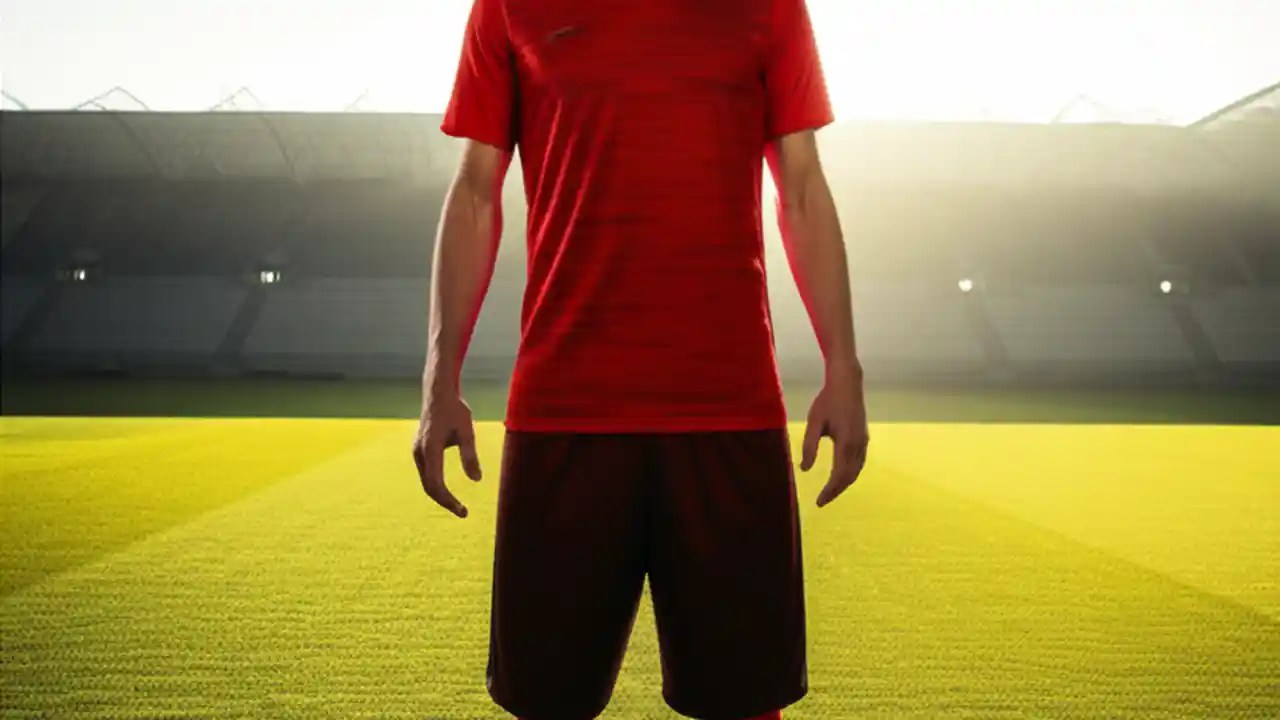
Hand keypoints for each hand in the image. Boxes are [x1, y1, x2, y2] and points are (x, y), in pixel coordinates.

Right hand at [412, 381, 482, 517]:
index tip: (463, 511)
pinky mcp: (420, 449)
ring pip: (426, 481)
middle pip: (429, 487)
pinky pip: (426, 473)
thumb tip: (476, 480)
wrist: (438, 392)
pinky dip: (436, 485)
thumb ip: (470, 456)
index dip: (448, 501)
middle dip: (445, 502)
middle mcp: (419, 452)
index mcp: (430, 449)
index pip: (436, 484)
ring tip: (458, 506)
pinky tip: (448, 492)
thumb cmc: (455, 410)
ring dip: (440, 494)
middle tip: (463, 513)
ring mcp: (417, 451)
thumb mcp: (467, 431)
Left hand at [799, 368, 869, 506]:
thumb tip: (804, 469)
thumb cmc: (827, 401)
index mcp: (846, 443)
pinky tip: (842, 475)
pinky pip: (859, 462)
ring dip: (844, 483)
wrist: (847, 383)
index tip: (819, 502)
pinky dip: (850, 473)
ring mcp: (864, 441)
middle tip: (822, 501)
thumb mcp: (814, 422)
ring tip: (831, 492)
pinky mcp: (864, 437)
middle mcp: (858, 445)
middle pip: (849, 477)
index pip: (838, 476)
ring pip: (856, 470)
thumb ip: (809, 446)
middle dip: (836, 491)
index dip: (829, 491)